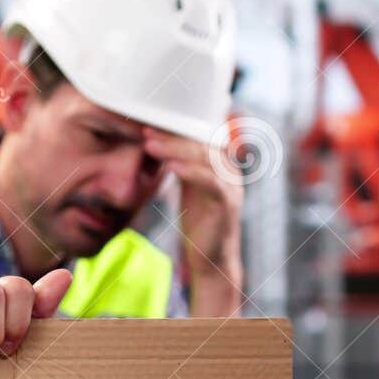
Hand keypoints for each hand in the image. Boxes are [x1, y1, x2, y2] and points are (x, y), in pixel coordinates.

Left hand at [142, 127, 244, 315]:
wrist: (211, 259)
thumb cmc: (199, 221)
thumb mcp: (190, 186)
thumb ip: (183, 163)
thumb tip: (159, 139)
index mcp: (222, 162)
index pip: (202, 133)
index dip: (179, 124)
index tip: (151, 119)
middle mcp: (230, 169)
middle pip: (203, 141)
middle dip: (173, 133)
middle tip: (146, 129)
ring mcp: (232, 186)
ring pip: (205, 158)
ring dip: (176, 149)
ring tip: (150, 144)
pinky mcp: (227, 205)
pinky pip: (210, 182)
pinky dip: (190, 172)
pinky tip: (170, 167)